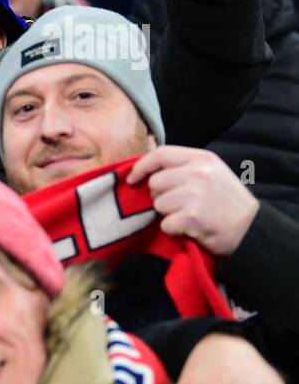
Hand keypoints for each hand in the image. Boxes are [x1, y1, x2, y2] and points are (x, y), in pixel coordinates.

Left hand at [128, 146, 258, 255]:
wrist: (252, 229)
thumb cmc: (227, 202)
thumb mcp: (212, 173)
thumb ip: (184, 168)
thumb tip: (147, 171)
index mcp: (202, 159)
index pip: (160, 154)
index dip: (141, 166)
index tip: (132, 179)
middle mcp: (198, 173)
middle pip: (155, 182)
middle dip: (160, 196)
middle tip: (180, 204)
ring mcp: (195, 194)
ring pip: (158, 204)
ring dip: (168, 214)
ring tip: (189, 215)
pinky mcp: (192, 216)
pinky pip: (165, 224)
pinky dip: (174, 229)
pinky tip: (191, 227)